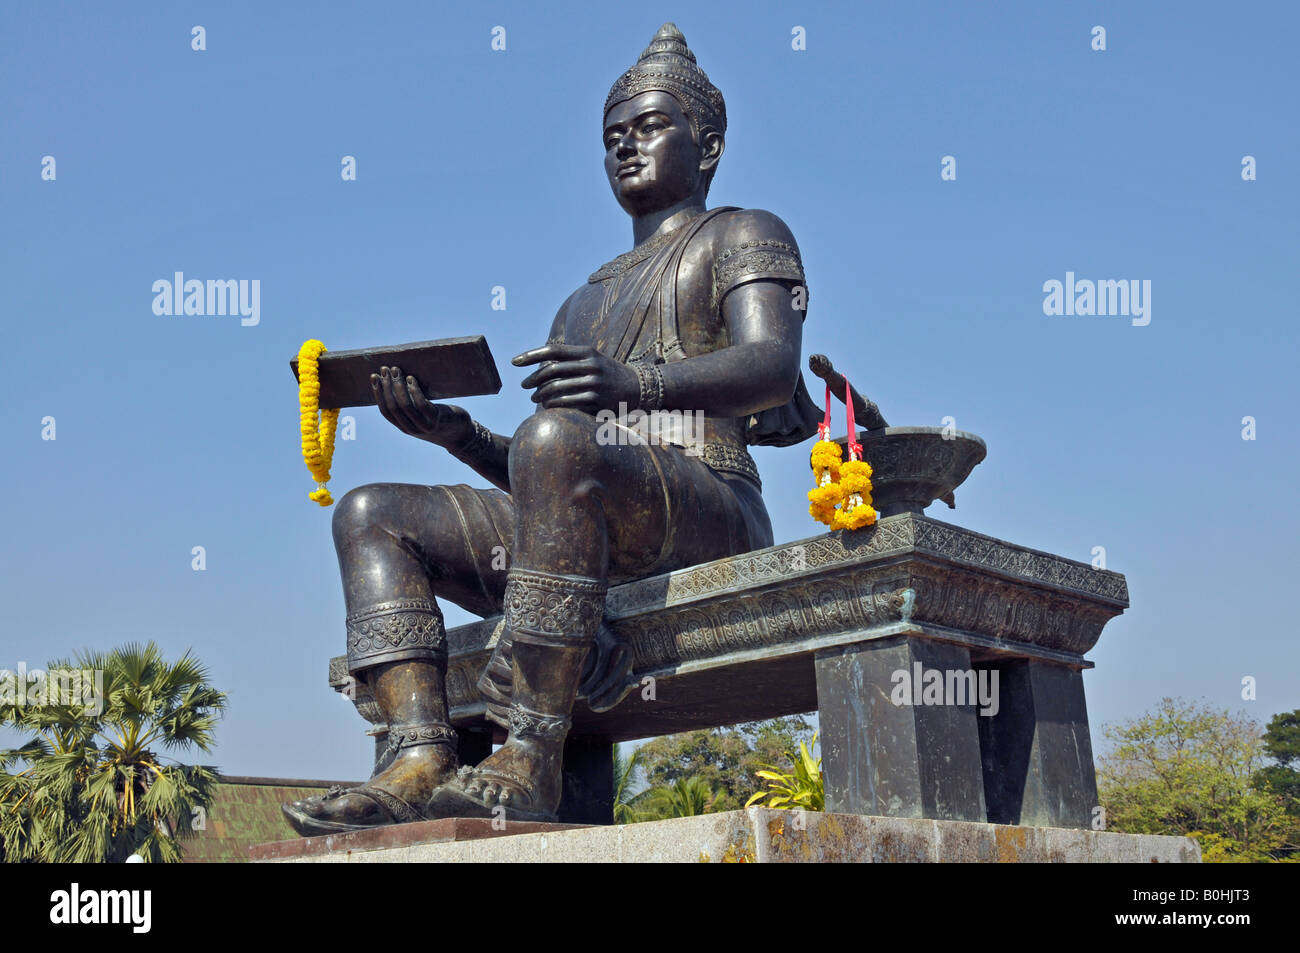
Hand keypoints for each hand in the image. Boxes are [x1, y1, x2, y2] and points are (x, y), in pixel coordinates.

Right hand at [370, 365, 471, 446]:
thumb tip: (397, 381)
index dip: (378, 393)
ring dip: (398, 386)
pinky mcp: (436, 420)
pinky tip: (412, 379)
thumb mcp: (421, 416)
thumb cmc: (440, 421)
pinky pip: (421, 404)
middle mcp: (411, 428)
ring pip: (405, 405)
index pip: (385, 411)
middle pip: (393, 406)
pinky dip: (415, 391)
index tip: (374, 377)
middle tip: (385, 369)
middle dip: (386, 386)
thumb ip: (410, 406)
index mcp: (404, 427)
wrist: (462, 436)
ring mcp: (423, 425)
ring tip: (397, 370)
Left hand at [512, 344, 638, 413]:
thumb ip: (570, 360)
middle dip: (533, 379)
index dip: (530, 355)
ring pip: (556, 389)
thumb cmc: (609, 373)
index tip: (514, 362)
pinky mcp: (596, 401)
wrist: (639, 388)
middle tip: (524, 386)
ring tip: (535, 398)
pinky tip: (548, 407)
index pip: (552, 351)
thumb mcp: (593, 359)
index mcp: (587, 352)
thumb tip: (541, 364)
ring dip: (540, 395)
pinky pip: (566, 404)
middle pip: (551, 371)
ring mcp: (593, 384)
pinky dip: (552, 406)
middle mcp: (590, 366)